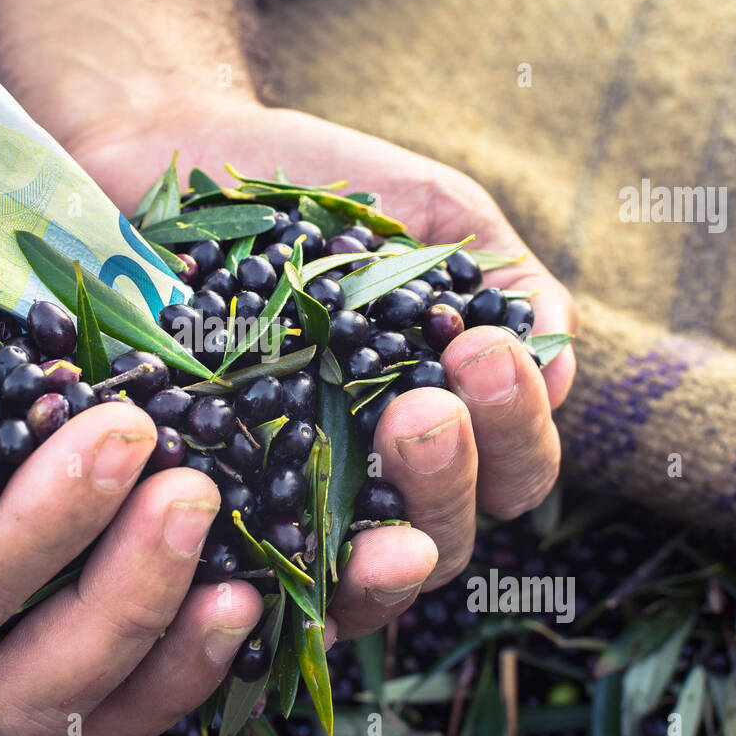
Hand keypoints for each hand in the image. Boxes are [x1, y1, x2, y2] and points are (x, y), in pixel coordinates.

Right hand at [0, 224, 261, 735]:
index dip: (35, 534)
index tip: (120, 433)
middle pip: (11, 682)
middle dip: (117, 599)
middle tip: (191, 492)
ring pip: (69, 711)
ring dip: (161, 650)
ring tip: (236, 580)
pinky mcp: (32, 630)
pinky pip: (108, 692)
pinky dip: (178, 660)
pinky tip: (237, 595)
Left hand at [64, 98, 578, 639]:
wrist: (174, 154)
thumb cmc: (310, 185)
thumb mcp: (426, 212)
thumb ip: (505, 279)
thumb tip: (560, 378)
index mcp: (436, 419)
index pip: (509, 472)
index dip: (514, 432)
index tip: (482, 351)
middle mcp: (368, 480)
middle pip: (442, 540)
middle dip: (451, 478)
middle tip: (425, 408)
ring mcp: (282, 506)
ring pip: (354, 581)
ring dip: (387, 544)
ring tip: (385, 440)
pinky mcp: (200, 510)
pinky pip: (237, 573)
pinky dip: (264, 569)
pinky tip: (271, 529)